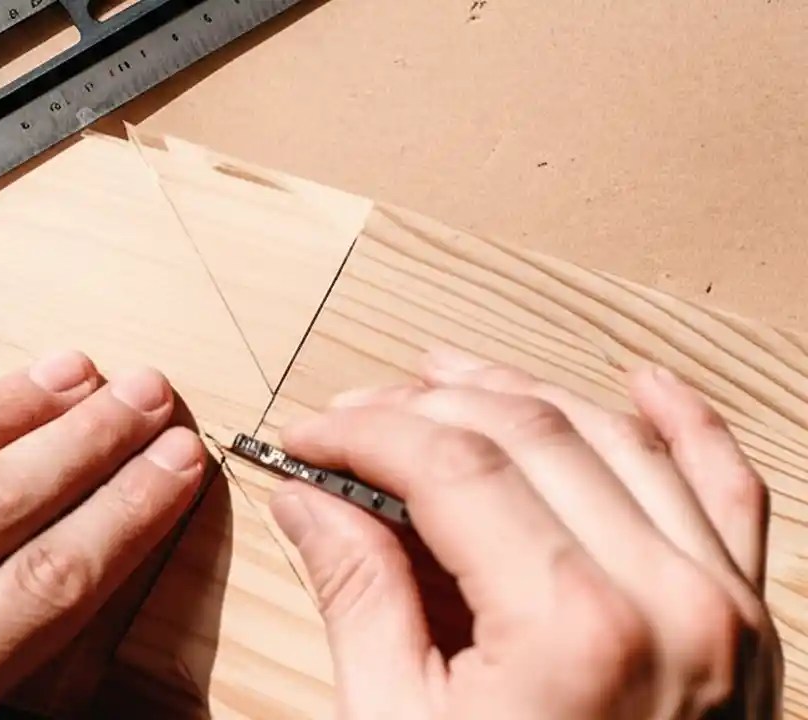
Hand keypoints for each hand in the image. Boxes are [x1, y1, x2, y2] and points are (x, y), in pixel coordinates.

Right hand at [271, 349, 781, 718]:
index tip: (312, 434)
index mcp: (572, 630)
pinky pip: (730, 489)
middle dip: (426, 403)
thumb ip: (358, 594)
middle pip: (528, 432)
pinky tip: (640, 381)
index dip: (366, 431)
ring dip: (526, 391)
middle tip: (358, 411)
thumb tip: (307, 498)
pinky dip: (686, 422)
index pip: (449, 463)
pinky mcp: (748, 624)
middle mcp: (667, 601)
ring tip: (450, 373)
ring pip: (617, 437)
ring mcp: (723, 608)